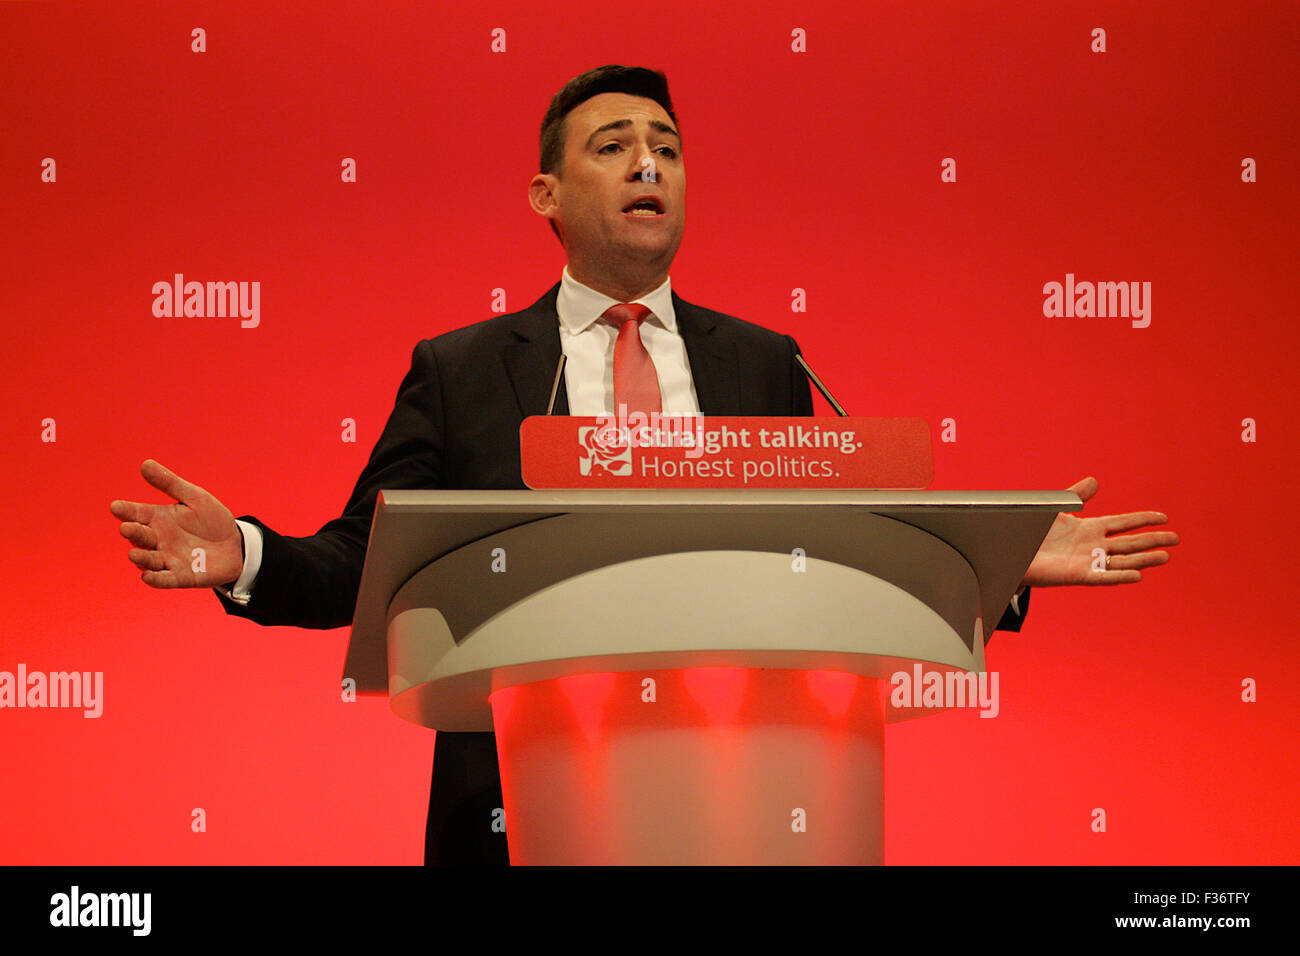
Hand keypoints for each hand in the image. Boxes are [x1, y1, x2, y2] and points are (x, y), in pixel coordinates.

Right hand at [110, 459, 243, 588]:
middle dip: (133, 533)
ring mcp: (168, 559)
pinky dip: (156, 579)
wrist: (236, 545)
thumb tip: (145, 463)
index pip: (136, 513)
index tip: (116, 507)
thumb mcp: (194, 497)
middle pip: (140, 537)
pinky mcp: (181, 577)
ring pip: (149, 560)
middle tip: (128, 528)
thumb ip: (169, 483)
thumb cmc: (212, 520)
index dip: (125, 511)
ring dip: (141, 558)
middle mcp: (158, 540)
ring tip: (134, 554)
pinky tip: (147, 577)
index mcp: (158, 519)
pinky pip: (165, 580)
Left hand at [1021, 476, 1178, 587]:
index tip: (1164, 517)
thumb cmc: (1030, 532)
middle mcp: (1092, 546)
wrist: (1010, 551)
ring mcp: (1086, 561)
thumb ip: (1076, 496)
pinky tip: (1137, 575)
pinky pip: (1101, 576)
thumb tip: (1095, 481)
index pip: (1123, 523)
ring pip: (1121, 561)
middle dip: (1151, 540)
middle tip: (1176, 539)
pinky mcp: (1075, 575)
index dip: (1142, 519)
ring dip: (1142, 559)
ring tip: (1164, 557)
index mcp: (1089, 528)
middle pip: (1128, 543)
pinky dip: (1118, 576)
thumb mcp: (1055, 508)